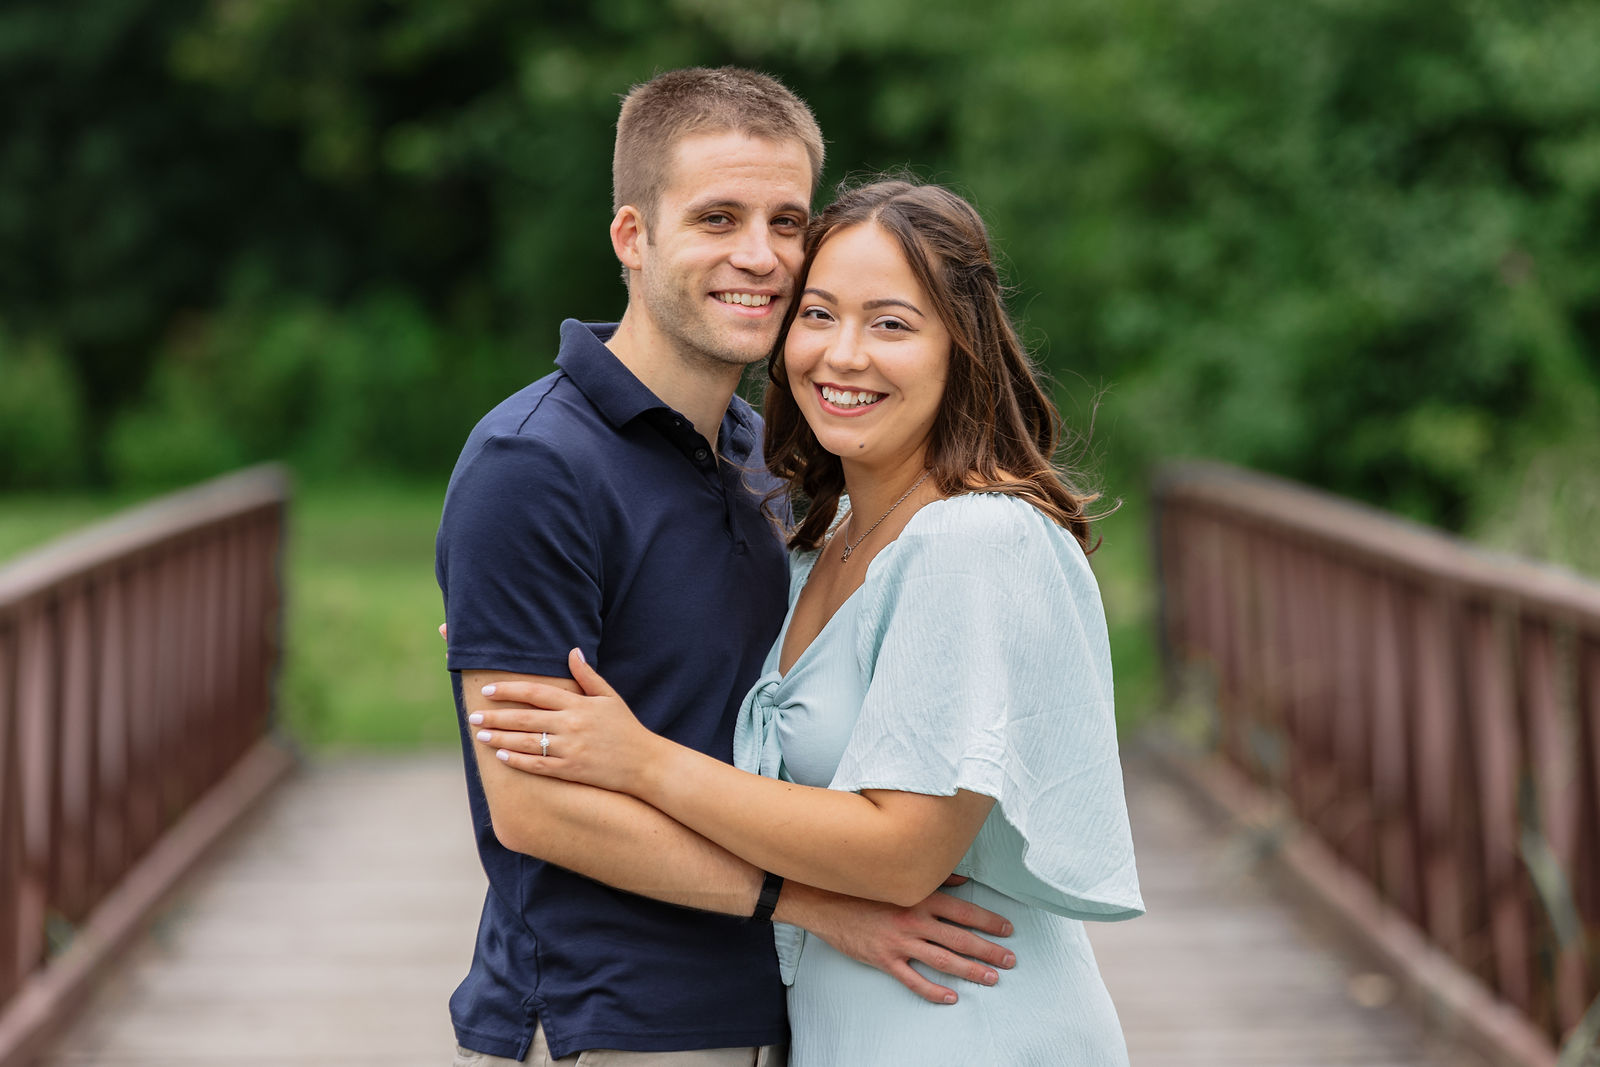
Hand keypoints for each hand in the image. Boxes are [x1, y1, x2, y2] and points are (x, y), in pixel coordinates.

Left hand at [470, 648, 659, 794]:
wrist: (645, 764)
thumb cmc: (626, 728)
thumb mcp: (610, 697)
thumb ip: (587, 675)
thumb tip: (572, 651)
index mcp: (578, 704)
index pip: (535, 693)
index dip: (509, 690)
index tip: (488, 690)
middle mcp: (571, 725)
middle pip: (524, 717)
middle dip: (495, 716)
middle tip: (473, 715)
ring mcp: (570, 749)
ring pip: (526, 742)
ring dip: (500, 738)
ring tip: (480, 734)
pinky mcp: (571, 771)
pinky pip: (537, 765)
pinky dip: (517, 760)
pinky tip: (501, 756)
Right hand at [792, 877, 1015, 1004]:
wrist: (826, 901)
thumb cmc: (865, 888)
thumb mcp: (899, 877)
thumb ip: (933, 878)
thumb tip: (961, 879)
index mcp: (920, 897)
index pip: (964, 911)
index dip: (989, 921)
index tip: (1007, 929)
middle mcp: (914, 920)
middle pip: (960, 939)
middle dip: (989, 951)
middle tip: (1010, 960)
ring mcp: (900, 942)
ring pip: (943, 961)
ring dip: (971, 971)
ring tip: (992, 978)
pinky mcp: (885, 960)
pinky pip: (914, 980)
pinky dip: (934, 991)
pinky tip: (951, 997)